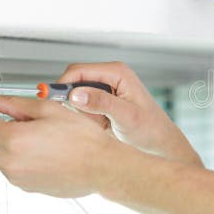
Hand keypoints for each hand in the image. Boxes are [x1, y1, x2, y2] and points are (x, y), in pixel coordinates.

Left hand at [0, 90, 126, 197]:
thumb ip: (16, 103)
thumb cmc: (85, 140)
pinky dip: (11, 156)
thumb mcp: (51, 110)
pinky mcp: (25, 186)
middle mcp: (10, 162)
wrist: (102, 167)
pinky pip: (8, 168)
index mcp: (15, 139)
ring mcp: (17, 177)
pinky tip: (33, 147)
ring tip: (18, 131)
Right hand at [57, 61, 201, 165]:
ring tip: (102, 124)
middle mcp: (110, 77)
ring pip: (75, 96)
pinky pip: (81, 107)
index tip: (54, 102)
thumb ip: (102, 104)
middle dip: (73, 102)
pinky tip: (102, 126)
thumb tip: (76, 94)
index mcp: (118, 72)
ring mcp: (105, 89)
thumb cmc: (150, 129)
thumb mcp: (127, 116)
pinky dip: (86, 118)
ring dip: (82, 112)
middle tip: (86, 119)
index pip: (78, 71)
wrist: (159, 143)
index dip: (63, 85)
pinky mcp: (101, 101)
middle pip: (74, 82)